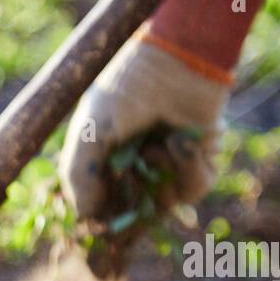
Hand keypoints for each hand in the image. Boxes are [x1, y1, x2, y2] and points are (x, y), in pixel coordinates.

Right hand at [59, 36, 230, 222]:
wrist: (177, 60)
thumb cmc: (126, 91)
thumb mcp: (89, 133)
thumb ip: (80, 177)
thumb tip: (84, 218)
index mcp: (105, 165)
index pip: (102, 208)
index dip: (103, 218)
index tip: (104, 220)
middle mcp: (136, 170)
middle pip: (134, 215)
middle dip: (135, 201)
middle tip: (134, 176)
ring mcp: (169, 168)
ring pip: (166, 204)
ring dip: (163, 176)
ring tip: (160, 143)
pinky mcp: (199, 161)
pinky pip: (195, 188)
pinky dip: (189, 168)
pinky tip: (181, 141)